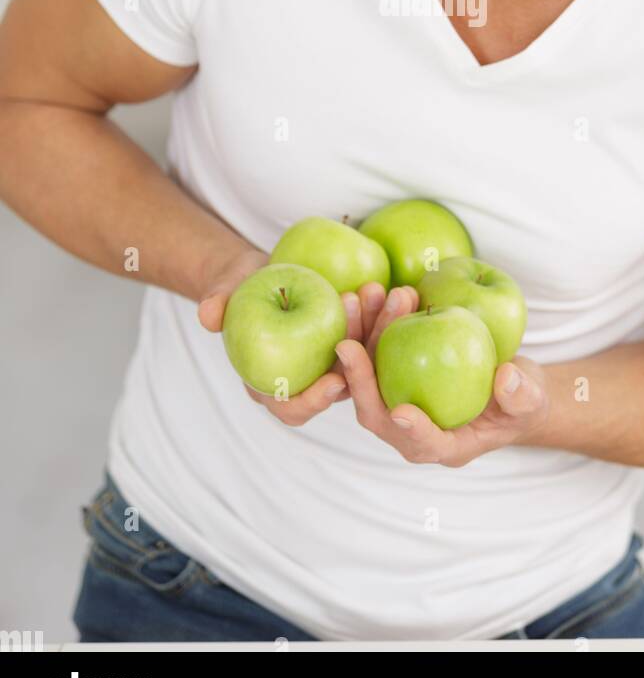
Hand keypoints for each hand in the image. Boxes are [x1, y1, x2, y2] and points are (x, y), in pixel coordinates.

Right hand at [197, 247, 391, 426]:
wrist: (265, 270)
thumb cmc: (241, 284)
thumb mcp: (226, 288)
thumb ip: (216, 301)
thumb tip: (207, 316)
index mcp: (271, 382)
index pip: (292, 407)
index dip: (313, 401)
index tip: (334, 381)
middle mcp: (307, 380)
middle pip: (341, 383)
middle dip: (366, 355)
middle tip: (381, 321)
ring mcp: (334, 363)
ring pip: (366, 360)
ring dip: (384, 330)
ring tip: (398, 295)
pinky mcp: (354, 343)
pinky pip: (375, 336)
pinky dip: (388, 316)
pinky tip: (402, 292)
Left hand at [336, 285, 549, 465]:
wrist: (507, 385)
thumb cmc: (521, 399)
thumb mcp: (531, 400)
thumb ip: (522, 395)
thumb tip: (507, 378)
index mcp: (447, 444)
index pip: (424, 445)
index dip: (413, 432)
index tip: (402, 413)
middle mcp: (413, 429)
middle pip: (377, 414)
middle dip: (360, 381)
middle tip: (347, 347)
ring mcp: (399, 400)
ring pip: (366, 378)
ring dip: (359, 339)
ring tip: (360, 300)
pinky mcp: (392, 375)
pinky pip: (372, 352)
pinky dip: (368, 324)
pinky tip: (367, 293)